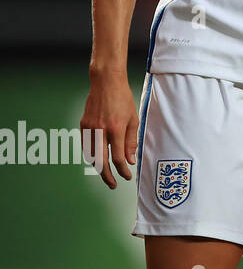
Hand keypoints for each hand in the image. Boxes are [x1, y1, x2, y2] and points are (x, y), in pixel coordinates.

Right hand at [81, 71, 138, 187]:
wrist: (106, 83)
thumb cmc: (123, 99)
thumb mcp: (133, 119)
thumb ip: (131, 141)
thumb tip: (130, 160)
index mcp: (115, 129)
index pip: (117, 158)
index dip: (122, 170)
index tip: (127, 176)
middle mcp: (100, 130)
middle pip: (101, 162)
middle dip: (107, 176)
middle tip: (112, 185)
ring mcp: (89, 128)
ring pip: (90, 155)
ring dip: (98, 167)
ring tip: (106, 173)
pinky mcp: (82, 125)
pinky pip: (85, 145)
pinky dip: (91, 155)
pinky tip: (98, 159)